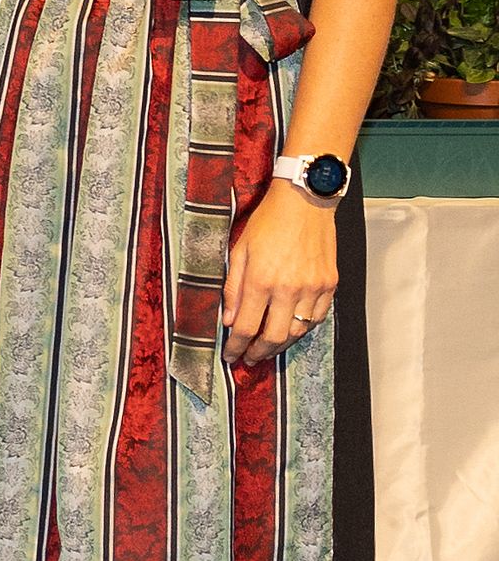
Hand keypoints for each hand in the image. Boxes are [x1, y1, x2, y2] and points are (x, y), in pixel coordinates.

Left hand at [222, 180, 339, 362]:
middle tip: (248, 359)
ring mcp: (313, 288)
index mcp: (261, 281)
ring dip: (280, 345)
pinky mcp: (330, 284)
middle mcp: (289, 289)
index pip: (246, 327)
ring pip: (297, 332)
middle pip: (273, 337)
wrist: (305, 201)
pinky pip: (317, 318)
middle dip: (258, 353)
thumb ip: (233, 288)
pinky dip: (302, 329)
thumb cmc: (268, 222)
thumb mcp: (239, 251)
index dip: (236, 346)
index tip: (230, 355)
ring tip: (267, 349)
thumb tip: (229, 320)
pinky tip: (290, 331)